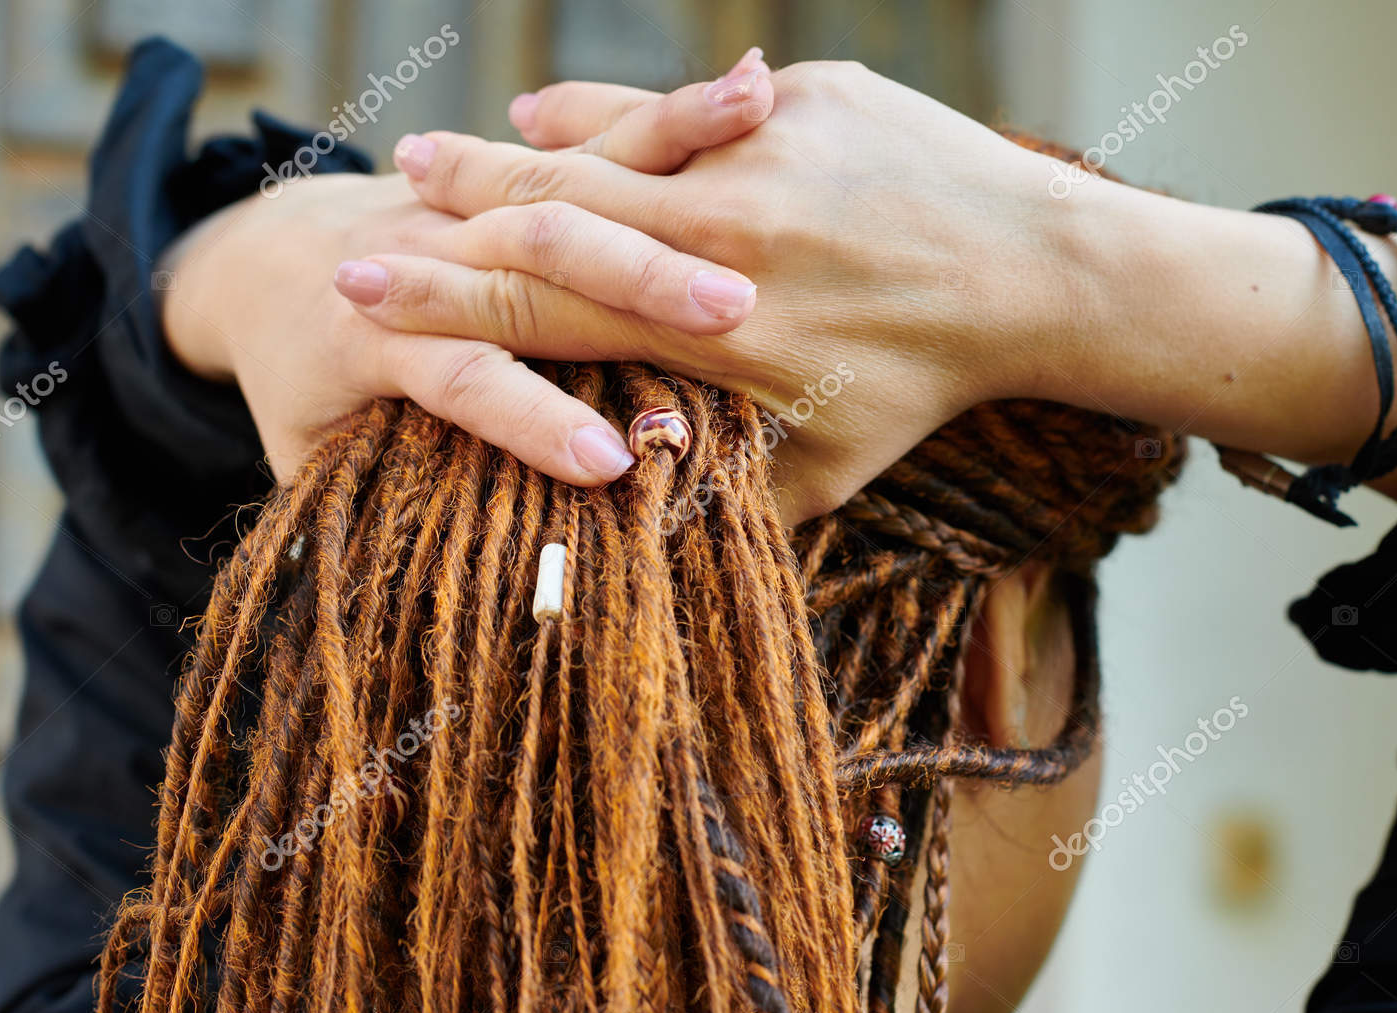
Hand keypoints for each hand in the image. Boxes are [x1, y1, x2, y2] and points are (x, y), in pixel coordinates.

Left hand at [154, 61, 773, 486]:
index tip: (605, 463)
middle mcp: (433, 250)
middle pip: (543, 263)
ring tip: (760, 124)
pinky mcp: (521, 176)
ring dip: (669, 149)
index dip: (529, 417)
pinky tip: (753, 93)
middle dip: (639, 279)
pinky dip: (672, 117)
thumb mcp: (304, 448)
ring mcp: (477, 200)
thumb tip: (392, 605)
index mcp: (379, 336)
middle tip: (728, 305)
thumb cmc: (301, 374)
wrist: (268, 259)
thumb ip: (356, 501)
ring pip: (582, 177)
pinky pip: (604, 143)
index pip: (462, 374)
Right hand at [349, 61, 1081, 520]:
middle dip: (438, 215)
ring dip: (498, 154)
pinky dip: (599, 113)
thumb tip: (641, 525)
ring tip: (421, 157)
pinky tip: (539, 113)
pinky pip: (670, 105)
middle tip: (358, 210)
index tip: (354, 290)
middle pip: (540, 214)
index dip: (437, 298)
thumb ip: (728, 495)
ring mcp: (755, 154)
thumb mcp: (828, 466)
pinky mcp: (795, 102)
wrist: (1042, 270)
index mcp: (709, 327)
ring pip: (594, 145)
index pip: (538, 305)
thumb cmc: (928, 383)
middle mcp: (717, 233)